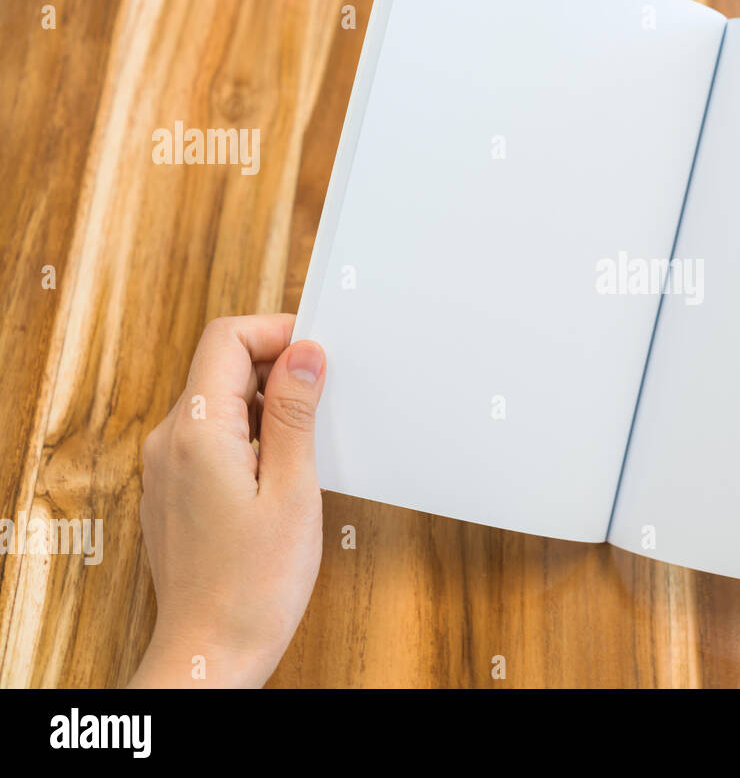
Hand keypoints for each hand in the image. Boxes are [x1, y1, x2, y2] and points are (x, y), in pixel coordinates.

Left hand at [129, 314, 325, 687]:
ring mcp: (166, 467)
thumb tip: (305, 352)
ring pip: (218, 403)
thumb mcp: (294, 491)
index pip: (226, 338)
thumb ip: (297, 414)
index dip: (276, 332)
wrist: (211, 653)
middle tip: (326, 401)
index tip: (319, 352)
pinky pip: (211, 437)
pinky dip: (250, 436)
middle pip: (220, 366)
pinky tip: (281, 476)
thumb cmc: (254, 586)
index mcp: (197, 432)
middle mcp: (170, 442)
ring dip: (266, 406)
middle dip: (276, 369)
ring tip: (307, 450)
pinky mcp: (174, 490)